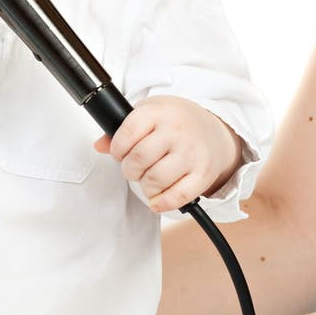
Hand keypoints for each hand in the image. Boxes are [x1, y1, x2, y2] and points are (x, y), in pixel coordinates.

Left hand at [93, 95, 242, 211]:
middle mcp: (177, 131)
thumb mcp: (149, 112)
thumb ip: (123, 128)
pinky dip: (162, 203)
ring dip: (144, 186)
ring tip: (146, 179)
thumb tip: (100, 145)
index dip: (118, 148)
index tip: (120, 153)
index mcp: (159, 112)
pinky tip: (156, 198)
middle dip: (129, 169)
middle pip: (139, 159)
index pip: (128, 133)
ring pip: (155, 180)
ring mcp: (191, 153)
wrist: (216, 128)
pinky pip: (178, 196)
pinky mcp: (203, 174)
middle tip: (133, 168)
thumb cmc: (176, 120)